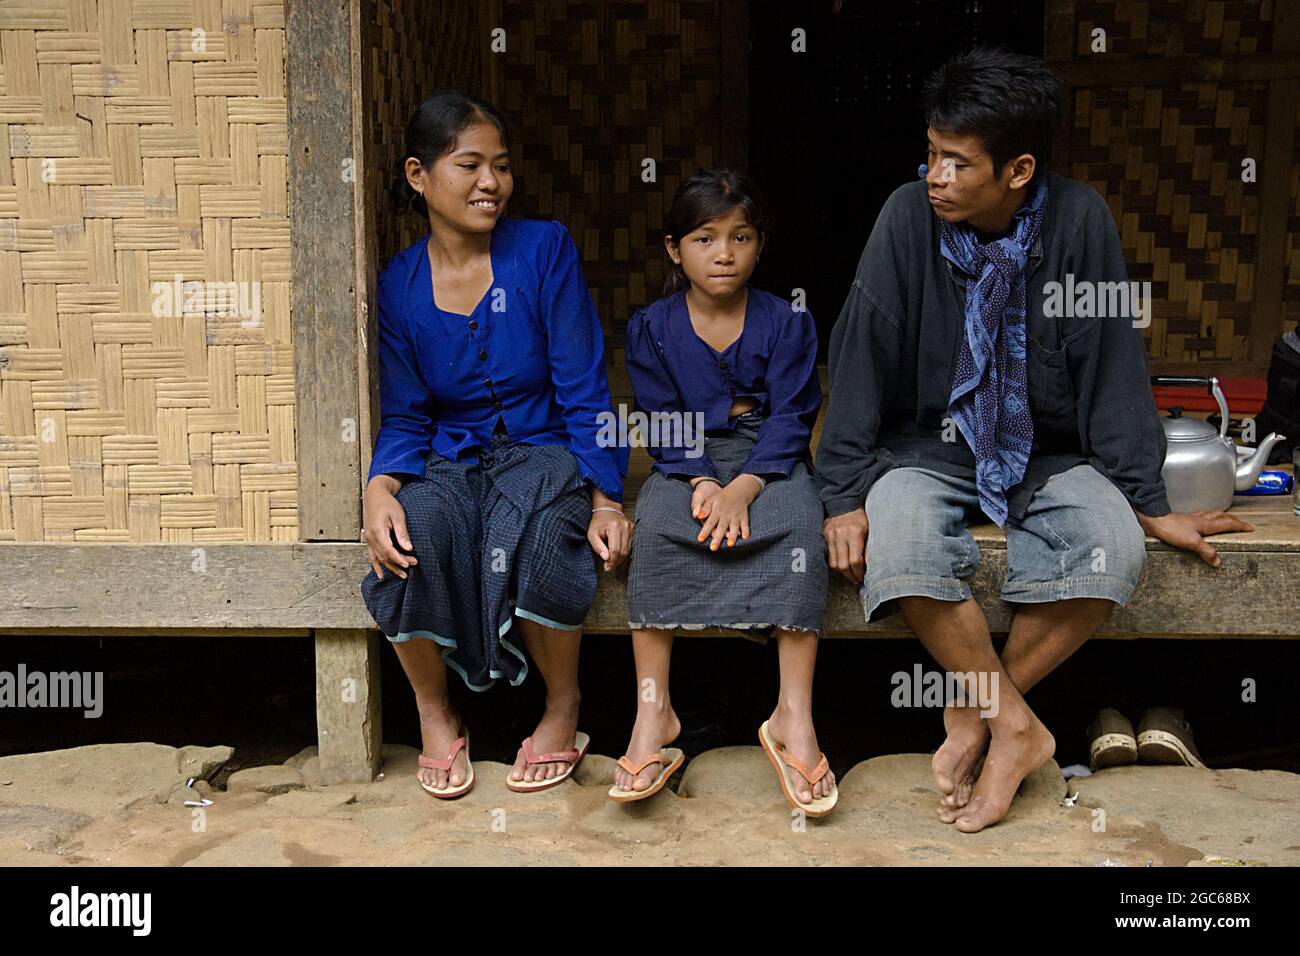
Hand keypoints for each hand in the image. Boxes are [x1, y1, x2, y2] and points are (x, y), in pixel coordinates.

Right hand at [364, 477, 417, 579]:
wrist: (375, 496)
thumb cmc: (387, 504)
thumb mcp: (398, 516)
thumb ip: (402, 533)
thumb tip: (408, 548)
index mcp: (378, 531)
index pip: (389, 550)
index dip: (399, 559)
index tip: (409, 563)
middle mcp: (371, 537)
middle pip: (385, 556)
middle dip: (398, 563)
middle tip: (412, 566)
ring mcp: (369, 540)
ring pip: (378, 558)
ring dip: (390, 567)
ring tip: (402, 575)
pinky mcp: (369, 540)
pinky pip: (371, 556)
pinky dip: (376, 567)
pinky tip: (381, 575)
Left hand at [587, 508, 631, 570]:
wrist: (607, 510)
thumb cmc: (598, 522)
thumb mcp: (592, 534)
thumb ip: (598, 546)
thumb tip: (606, 558)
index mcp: (614, 526)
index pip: (615, 549)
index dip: (611, 561)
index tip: (606, 567)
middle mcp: (625, 527)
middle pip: (623, 551)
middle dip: (616, 561)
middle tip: (608, 566)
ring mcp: (631, 528)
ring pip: (628, 550)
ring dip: (620, 558)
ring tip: (612, 561)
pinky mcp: (634, 530)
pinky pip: (630, 546)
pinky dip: (624, 552)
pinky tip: (617, 554)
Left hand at [696, 477, 757, 550]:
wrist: (738, 491)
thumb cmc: (721, 497)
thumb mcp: (711, 499)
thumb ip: (704, 509)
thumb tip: (697, 516)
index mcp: (716, 511)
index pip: (709, 523)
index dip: (705, 531)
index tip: (700, 540)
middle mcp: (726, 515)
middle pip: (721, 528)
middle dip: (717, 538)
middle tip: (713, 548)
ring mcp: (736, 517)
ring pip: (733, 528)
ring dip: (732, 536)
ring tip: (730, 545)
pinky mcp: (744, 518)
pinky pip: (745, 524)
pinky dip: (745, 530)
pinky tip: (744, 538)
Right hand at [823, 507, 867, 582]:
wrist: (844, 503)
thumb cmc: (860, 518)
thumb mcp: (869, 531)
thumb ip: (869, 548)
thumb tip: (870, 566)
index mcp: (854, 533)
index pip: (855, 560)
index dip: (859, 572)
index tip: (862, 576)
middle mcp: (840, 534)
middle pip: (843, 564)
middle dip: (850, 575)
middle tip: (856, 579)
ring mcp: (830, 535)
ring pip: (833, 563)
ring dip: (841, 572)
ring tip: (848, 573)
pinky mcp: (823, 535)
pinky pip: (827, 555)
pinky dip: (834, 563)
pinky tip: (840, 564)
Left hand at [1137, 510, 1254, 567]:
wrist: (1152, 519)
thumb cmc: (1171, 528)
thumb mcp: (1192, 542)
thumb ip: (1206, 551)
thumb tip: (1217, 561)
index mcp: (1205, 524)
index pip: (1228, 523)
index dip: (1240, 525)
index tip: (1250, 527)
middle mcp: (1200, 520)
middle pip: (1221, 516)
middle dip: (1233, 519)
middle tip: (1240, 522)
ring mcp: (1190, 519)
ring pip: (1210, 515)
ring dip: (1219, 516)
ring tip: (1224, 519)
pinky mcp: (1181, 521)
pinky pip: (1197, 517)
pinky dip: (1204, 518)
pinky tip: (1199, 521)